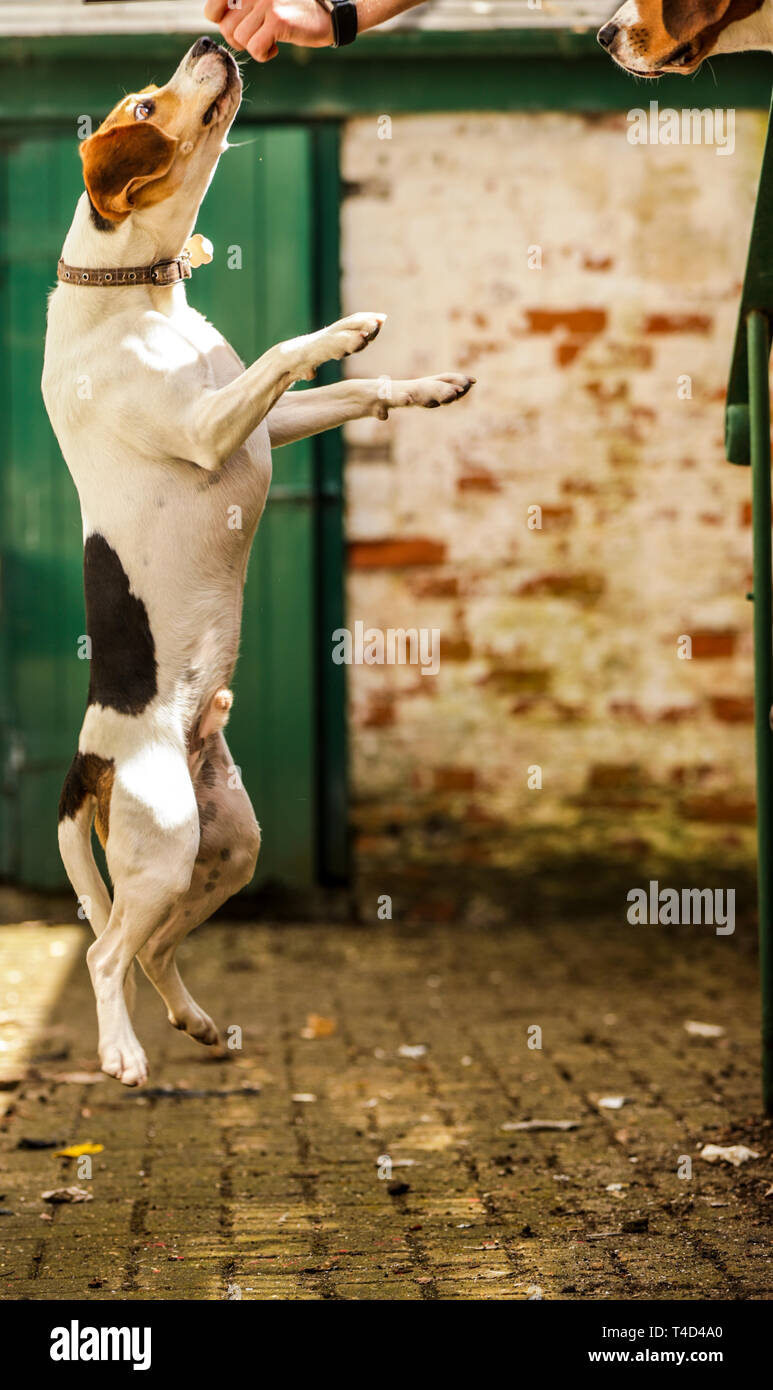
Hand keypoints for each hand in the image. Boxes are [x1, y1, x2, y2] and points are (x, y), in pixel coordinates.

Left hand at [204, 0, 333, 62]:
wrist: (328, 14)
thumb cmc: (293, 11)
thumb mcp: (263, 2)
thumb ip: (242, 7)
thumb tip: (219, 23)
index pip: (212, 8)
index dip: (219, 21)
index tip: (237, 26)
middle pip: (226, 28)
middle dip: (240, 40)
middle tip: (258, 38)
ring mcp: (265, 3)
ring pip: (240, 39)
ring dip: (254, 47)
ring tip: (270, 41)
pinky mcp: (277, 20)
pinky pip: (255, 49)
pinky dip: (263, 55)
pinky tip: (276, 48)